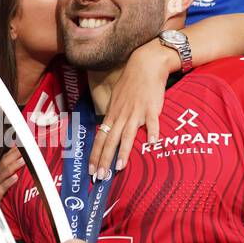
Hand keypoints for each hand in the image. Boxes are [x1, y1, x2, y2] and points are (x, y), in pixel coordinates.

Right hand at [0, 147, 23, 201]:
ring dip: (13, 166)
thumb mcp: (3, 190)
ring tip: (23, 160)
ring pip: (1, 175)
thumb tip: (21, 169)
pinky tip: (15, 178)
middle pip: (2, 165)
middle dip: (13, 155)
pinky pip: (0, 190)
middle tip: (25, 149)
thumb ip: (9, 178)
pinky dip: (8, 183)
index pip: (3, 161)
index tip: (21, 144)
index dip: (11, 152)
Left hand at [88, 39, 172, 177]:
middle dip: (104, 160)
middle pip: (110, 141)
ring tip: (119, 167)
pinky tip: (152, 143)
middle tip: (100, 177)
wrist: (145, 65)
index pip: (100, 138)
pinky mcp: (151, 108)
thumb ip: (115, 115)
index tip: (91, 170)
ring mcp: (136, 113)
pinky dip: (152, 132)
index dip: (95, 155)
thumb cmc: (131, 83)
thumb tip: (109, 129)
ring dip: (123, 152)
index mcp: (112, 114)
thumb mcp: (117, 99)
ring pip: (127, 135)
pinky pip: (152, 122)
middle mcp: (121, 116)